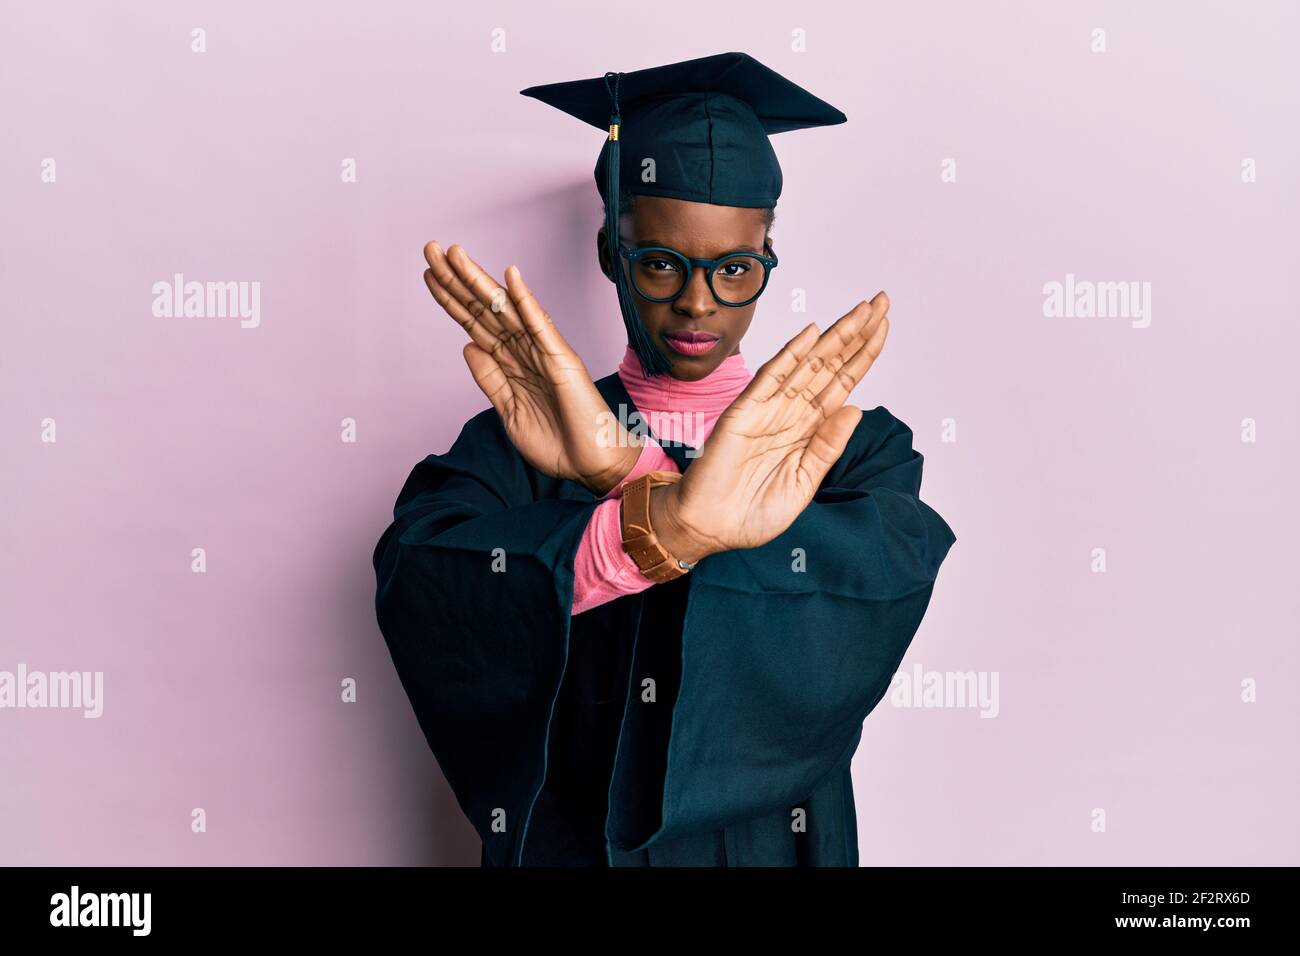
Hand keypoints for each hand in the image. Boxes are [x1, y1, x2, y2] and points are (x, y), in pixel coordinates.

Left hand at [423, 241, 641, 495]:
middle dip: (456, 279)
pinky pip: (540, 326)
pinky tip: (511, 277)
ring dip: (480, 281)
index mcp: (511, 363)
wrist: (593, 463)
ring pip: (505, 309)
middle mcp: (525, 350)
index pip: (475, 322)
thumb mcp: (509, 411)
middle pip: (484, 308)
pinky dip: (526, 301)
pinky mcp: (561, 360)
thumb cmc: (557, 441)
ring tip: (454, 254)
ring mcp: (543, 352)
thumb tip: (468, 346)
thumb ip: (490, 379)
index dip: (452, 299)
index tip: (429, 275)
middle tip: (430, 248)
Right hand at [653, 292, 891, 560]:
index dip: (864, 355)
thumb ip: (827, 448)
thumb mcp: (803, 485)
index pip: (842, 384)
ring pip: (807, 364)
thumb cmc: (751, 512)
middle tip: (882, 301)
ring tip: (861, 310)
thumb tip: (856, 407)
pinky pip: (770, 378)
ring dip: (834, 337)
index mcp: (808, 430)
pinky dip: (790, 355)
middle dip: (857, 333)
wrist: (709, 528)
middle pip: (830, 365)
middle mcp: (790, 412)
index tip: (885, 327)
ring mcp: (767, 409)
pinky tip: (811, 334)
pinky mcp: (743, 413)